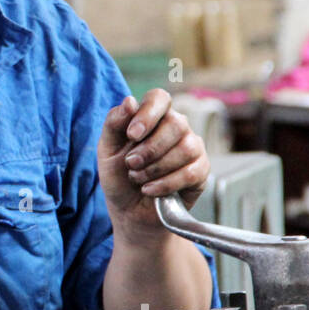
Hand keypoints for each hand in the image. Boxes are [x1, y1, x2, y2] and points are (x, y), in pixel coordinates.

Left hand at [97, 89, 209, 236]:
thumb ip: (114, 123)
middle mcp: (176, 127)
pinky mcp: (201, 170)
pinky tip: (150, 190)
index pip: (159, 98)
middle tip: (131, 164)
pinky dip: (166, 184)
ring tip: (138, 179)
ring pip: (186, 148)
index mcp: (152, 116)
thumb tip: (130, 101)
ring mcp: (192, 147)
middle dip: (149, 149)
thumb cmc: (118, 177)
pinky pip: (191, 172)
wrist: (130, 211)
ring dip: (155, 168)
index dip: (148, 113)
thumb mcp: (107, 150)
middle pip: (176, 123)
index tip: (132, 134)